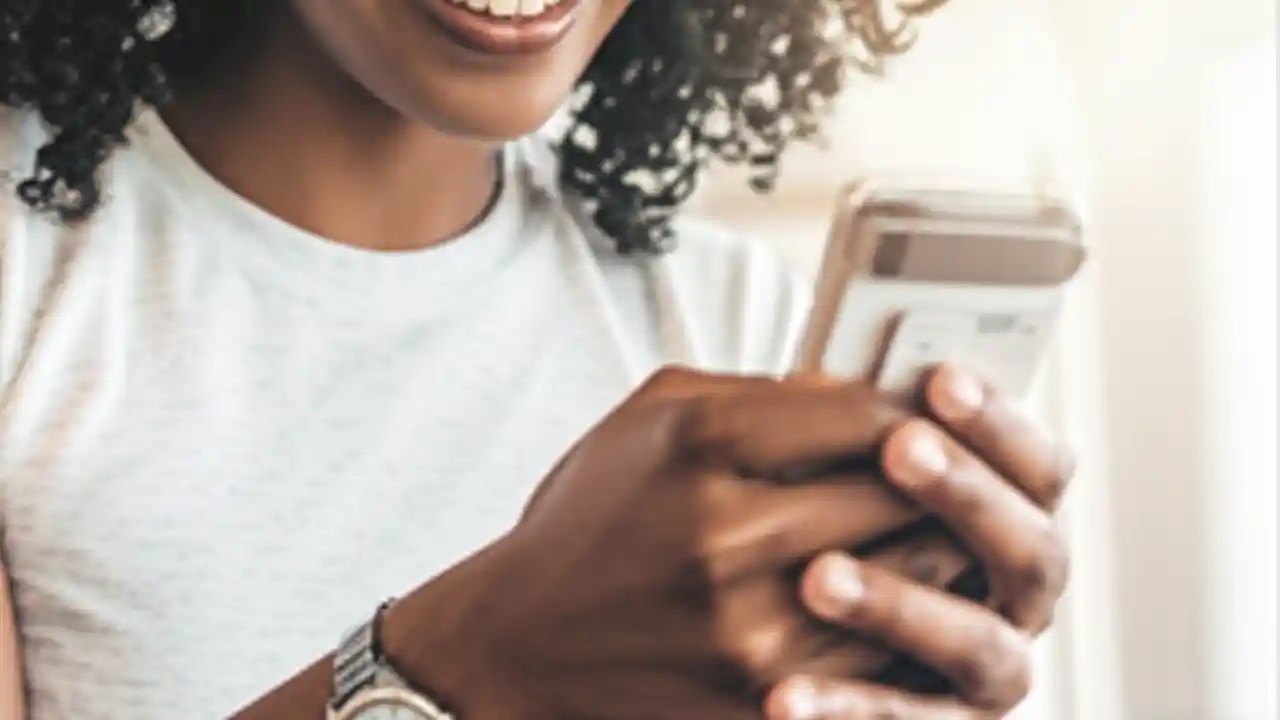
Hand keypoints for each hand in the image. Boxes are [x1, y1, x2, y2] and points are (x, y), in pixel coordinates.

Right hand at [381, 367, 938, 719]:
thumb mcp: (654, 418)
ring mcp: (747, 630)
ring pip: (913, 581)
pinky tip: (897, 603)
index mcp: (700, 442)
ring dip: (939, 556)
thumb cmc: (593, 516)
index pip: (869, 413)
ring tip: (937, 537)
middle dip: (944, 484)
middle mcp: (726, 534)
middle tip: (962, 477)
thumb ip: (761, 393)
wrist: (519, 643)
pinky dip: (906, 628)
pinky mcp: (760, 701)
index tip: (934, 418)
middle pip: (906, 495)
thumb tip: (864, 387)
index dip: (919, 413)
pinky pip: (881, 658)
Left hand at [768, 365, 1075, 718]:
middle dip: (966, 492)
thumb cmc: (822, 517)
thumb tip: (827, 382)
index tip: (942, 378)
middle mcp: (1016, 594)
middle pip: (1030, 548)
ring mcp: (987, 669)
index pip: (1040, 467)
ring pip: (976, 643)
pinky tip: (782, 697)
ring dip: (902, 605)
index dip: (998, 422)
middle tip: (901, 448)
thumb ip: (857, 433)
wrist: (780, 627)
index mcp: (1012, 516)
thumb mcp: (838, 467)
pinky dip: (848, 708)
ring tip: (819, 578)